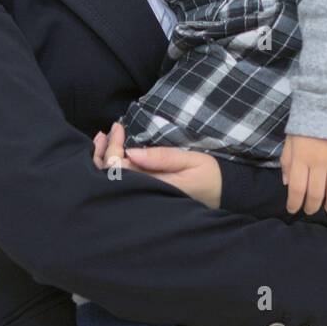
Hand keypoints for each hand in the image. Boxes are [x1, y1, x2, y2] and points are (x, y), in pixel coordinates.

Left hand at [92, 120, 221, 208]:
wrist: (224, 196)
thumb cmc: (210, 176)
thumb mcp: (191, 161)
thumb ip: (163, 158)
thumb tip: (131, 152)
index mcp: (156, 187)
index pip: (122, 171)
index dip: (114, 148)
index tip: (118, 127)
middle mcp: (146, 195)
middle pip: (111, 178)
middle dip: (103, 153)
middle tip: (105, 132)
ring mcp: (145, 198)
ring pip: (113, 182)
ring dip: (104, 159)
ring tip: (102, 138)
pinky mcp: (146, 196)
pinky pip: (122, 184)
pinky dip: (112, 167)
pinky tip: (110, 154)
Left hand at [279, 133, 326, 215]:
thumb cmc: (305, 124)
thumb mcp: (290, 141)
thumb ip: (287, 162)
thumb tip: (287, 184)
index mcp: (300, 159)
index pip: (296, 189)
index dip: (294, 204)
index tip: (293, 210)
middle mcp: (318, 163)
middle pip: (315, 194)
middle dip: (312, 207)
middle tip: (311, 211)